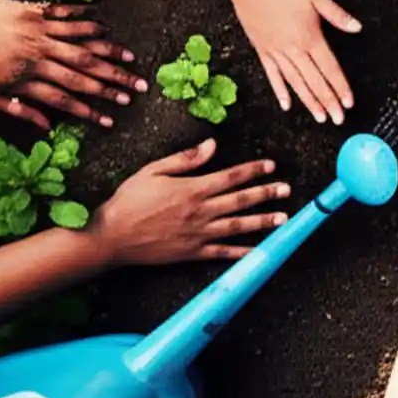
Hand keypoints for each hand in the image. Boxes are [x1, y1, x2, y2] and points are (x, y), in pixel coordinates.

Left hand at [0, 0, 144, 129]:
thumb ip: (17, 109)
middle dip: (112, 83)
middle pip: (82, 73)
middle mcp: (38, 57)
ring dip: (108, 53)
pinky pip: (64, 16)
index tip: (112, 119)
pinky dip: (85, 21)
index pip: (66, 99)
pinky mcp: (33, 13)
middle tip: (137, 90)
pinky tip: (104, 26)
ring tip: (130, 59)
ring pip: (80, 45)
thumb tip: (45, 127)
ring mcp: (38, 33)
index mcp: (27, 80)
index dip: (90, 110)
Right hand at [87, 138, 288, 265]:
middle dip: (266, 193)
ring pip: (238, 226)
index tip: (271, 165)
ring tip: (283, 217)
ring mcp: (199, 234)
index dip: (253, 170)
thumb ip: (186, 159)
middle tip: (286, 190)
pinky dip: (243, 252)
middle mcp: (200, 211)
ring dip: (263, 221)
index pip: (231, 176)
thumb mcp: (153, 171)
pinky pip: (223, 252)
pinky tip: (260, 250)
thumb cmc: (129, 200)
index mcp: (192, 189)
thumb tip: (211, 144)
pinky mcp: (193, 252)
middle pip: (241, 200)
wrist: (111, 236)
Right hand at [229, 0, 360, 123]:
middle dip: (328, 102)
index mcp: (310, 37)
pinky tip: (287, 105)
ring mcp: (276, 52)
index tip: (349, 103)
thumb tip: (357, 28)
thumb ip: (337, 15)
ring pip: (296, 83)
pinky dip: (280, 91)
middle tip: (338, 119)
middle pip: (315, 81)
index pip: (330, 69)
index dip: (341, 87)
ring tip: (320, 117)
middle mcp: (294, 49)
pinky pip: (273, 75)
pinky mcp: (262, 50)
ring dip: (309, 102)